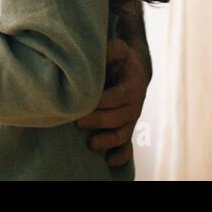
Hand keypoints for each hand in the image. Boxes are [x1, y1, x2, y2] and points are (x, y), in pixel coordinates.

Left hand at [75, 38, 147, 168]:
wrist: (133, 72)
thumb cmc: (119, 60)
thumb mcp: (118, 50)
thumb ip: (110, 49)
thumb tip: (96, 51)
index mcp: (133, 85)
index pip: (117, 97)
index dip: (101, 102)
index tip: (82, 101)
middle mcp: (135, 104)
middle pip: (118, 118)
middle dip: (98, 121)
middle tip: (77, 122)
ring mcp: (131, 119)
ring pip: (123, 134)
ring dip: (107, 141)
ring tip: (90, 144)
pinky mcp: (126, 128)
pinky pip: (128, 146)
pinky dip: (120, 156)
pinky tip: (110, 162)